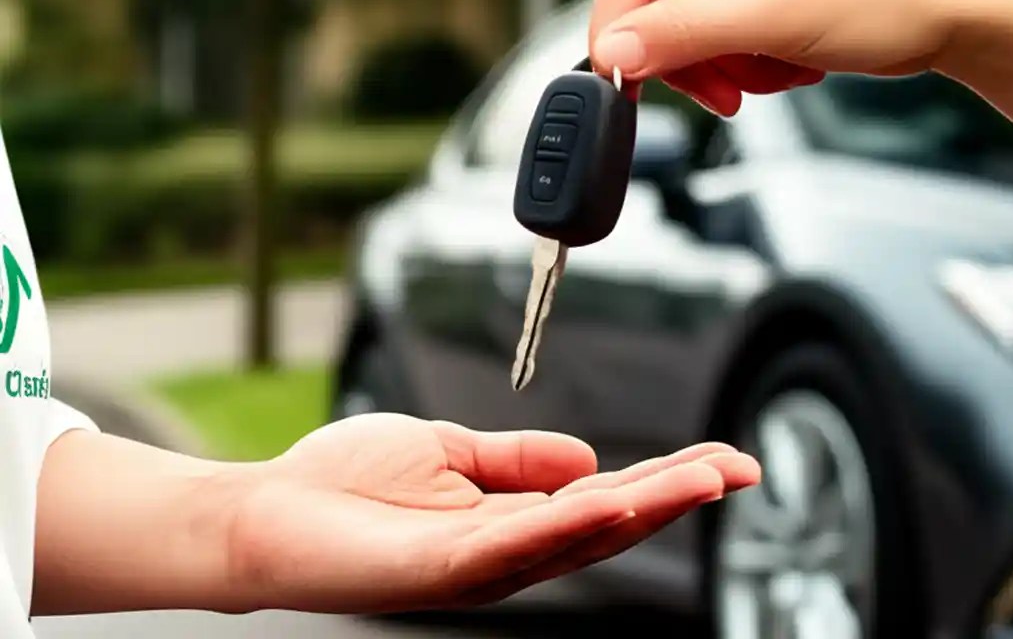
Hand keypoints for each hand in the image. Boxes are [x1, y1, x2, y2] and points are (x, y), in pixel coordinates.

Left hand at [226, 414, 759, 613]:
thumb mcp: (449, 451)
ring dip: (645, 509)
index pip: (604, 498)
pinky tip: (611, 502)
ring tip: (702, 479)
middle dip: (677, 495)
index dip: (665, 479)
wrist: (264, 516)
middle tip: (738, 467)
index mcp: (511, 520)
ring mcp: (477, 567)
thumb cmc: (343, 485)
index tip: (720, 458)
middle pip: (608, 523)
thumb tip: (586, 458)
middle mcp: (506, 552)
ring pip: (577, 538)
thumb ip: (517, 458)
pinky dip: (566, 524)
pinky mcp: (439, 571)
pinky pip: (513, 547)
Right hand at [590, 0, 969, 114]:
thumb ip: (680, 33)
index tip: (617, 73)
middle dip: (694, 54)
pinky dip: (754, 62)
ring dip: (730, 64)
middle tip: (722, 90)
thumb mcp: (770, 15)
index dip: (622, 22)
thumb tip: (613, 51)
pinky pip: (727, 36)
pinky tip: (794, 62)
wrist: (960, 15)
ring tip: (779, 68)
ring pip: (694, 26)